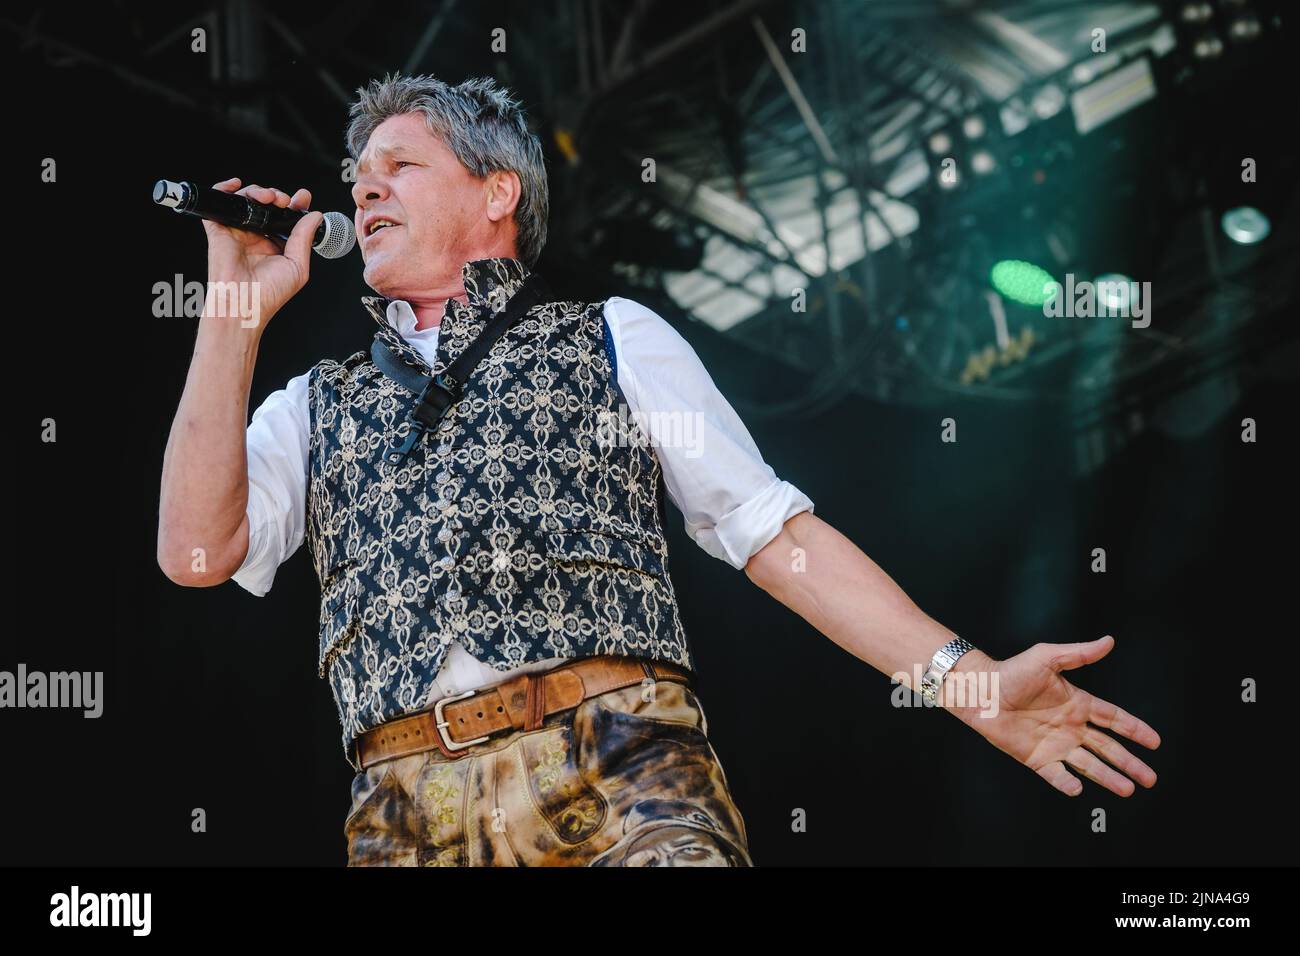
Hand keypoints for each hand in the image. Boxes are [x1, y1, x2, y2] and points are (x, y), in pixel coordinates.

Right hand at [201, 177, 322, 326]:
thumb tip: (315, 215)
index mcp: (277, 245)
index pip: (286, 218)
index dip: (294, 204)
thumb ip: (304, 239)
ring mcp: (238, 232)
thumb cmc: (269, 293)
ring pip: (247, 200)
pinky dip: (224, 189)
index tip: (302, 197)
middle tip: (284, 200)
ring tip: (269, 197)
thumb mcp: (297, 266)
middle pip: (267, 205)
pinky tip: (236, 185)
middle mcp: (257, 237)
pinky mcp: (220, 230)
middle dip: (277, 196)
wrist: (243, 304)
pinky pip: (218, 204)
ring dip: (258, 192)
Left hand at [948, 636, 1160, 796]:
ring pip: (1088, 765)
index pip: (1114, 719)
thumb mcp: (1047, 657)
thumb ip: (1079, 653)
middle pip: (1108, 748)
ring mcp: (1055, 744)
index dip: (1135, 730)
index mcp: (1078, 704)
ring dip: (1108, 777)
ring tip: (1129, 789)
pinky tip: (1080, 790)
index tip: (1156, 741)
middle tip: (1151, 778)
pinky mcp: (1036, 758)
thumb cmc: (1012, 671)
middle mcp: (1071, 727)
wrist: (981, 691)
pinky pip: (1056, 774)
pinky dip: (1067, 783)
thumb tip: (1109, 640)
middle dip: (1130, 763)